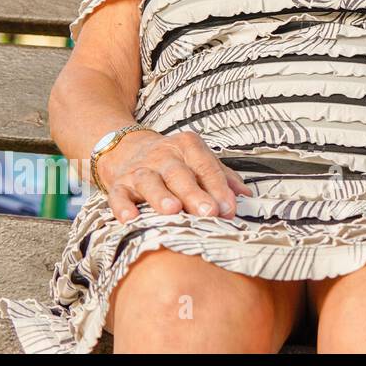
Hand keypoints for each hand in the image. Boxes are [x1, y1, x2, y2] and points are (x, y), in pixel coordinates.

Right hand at [98, 130, 253, 224]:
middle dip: (195, 194)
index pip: (207, 167)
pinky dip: (123, 207)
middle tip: (209, 212)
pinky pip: (118, 195)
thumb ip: (223, 178)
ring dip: (161, 197)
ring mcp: (140, 169)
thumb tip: (247, 198)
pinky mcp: (118, 184)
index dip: (219, 188)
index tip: (229, 208)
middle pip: (180, 174)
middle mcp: (164, 155)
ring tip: (173, 210)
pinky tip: (130, 218)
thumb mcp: (199, 160)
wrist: (125, 148)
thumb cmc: (173, 160)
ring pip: (150, 182)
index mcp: (188, 147)